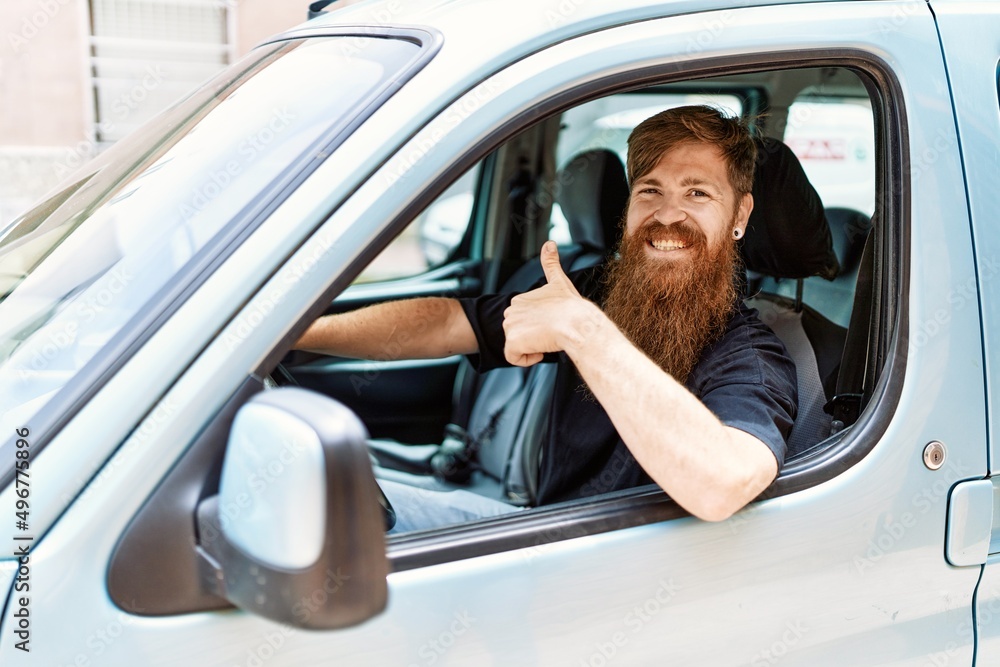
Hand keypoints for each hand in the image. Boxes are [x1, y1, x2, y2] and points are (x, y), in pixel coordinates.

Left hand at [502, 241, 595, 365]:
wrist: (577, 322)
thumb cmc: (573, 307)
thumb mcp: (560, 281)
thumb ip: (551, 263)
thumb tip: (549, 243)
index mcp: (520, 299)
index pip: (524, 321)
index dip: (539, 326)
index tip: (553, 323)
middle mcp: (511, 311)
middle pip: (519, 334)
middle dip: (534, 337)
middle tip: (552, 332)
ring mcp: (510, 326)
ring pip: (517, 346)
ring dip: (533, 347)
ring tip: (548, 338)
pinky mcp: (512, 342)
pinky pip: (514, 358)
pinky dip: (527, 358)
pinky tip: (541, 349)